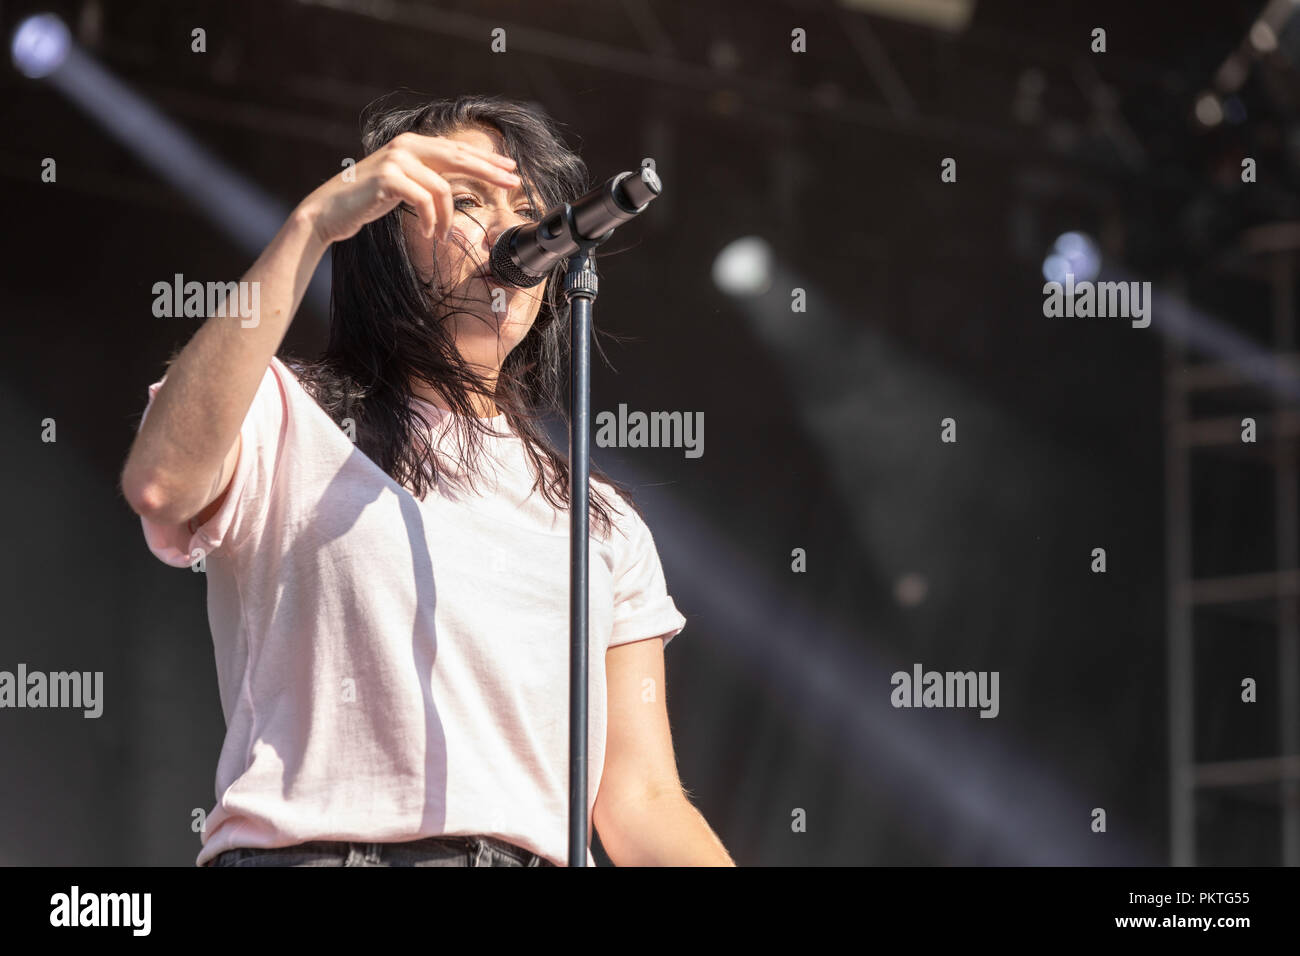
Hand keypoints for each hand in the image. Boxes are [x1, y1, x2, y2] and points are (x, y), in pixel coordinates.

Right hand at [299, 132, 521, 245]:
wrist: (329, 211)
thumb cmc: (365, 201)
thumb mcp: (401, 183)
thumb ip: (425, 176)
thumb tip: (455, 181)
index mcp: (412, 144)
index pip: (457, 151)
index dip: (486, 160)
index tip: (511, 169)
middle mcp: (406, 146)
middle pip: (459, 158)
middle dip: (489, 172)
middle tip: (513, 184)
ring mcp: (397, 160)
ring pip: (443, 188)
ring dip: (448, 218)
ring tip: (444, 236)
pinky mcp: (388, 178)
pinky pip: (426, 200)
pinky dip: (433, 221)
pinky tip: (431, 234)